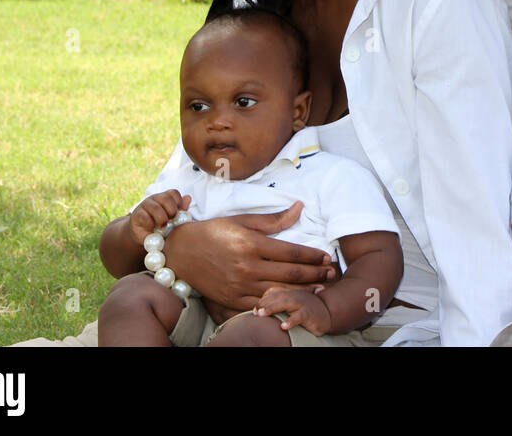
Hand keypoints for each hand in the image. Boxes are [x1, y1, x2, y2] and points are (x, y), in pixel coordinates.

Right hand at [128, 190, 191, 245]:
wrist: (143, 235)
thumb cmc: (160, 225)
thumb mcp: (172, 218)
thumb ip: (181, 210)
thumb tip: (188, 197)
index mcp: (164, 197)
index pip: (173, 193)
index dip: (178, 203)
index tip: (179, 214)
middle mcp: (154, 198)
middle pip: (166, 198)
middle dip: (171, 211)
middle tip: (171, 220)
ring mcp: (144, 205)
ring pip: (155, 208)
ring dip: (162, 219)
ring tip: (163, 227)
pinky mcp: (136, 215)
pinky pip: (145, 217)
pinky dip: (151, 225)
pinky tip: (152, 229)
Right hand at [161, 202, 339, 311]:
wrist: (179, 253)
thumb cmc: (212, 232)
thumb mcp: (241, 220)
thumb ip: (272, 219)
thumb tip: (299, 208)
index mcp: (251, 244)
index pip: (291, 252)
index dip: (312, 256)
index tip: (326, 256)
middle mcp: (247, 266)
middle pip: (290, 274)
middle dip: (315, 274)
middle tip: (331, 273)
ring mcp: (240, 286)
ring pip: (280, 291)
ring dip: (304, 291)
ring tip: (321, 288)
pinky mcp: (233, 300)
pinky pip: (262, 304)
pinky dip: (280, 303)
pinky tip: (294, 301)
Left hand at [255, 287, 332, 335]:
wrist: (328, 312)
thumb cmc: (305, 310)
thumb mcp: (292, 304)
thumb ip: (278, 303)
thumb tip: (258, 310)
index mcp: (289, 292)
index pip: (273, 292)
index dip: (262, 300)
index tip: (253, 309)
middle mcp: (295, 295)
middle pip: (277, 295)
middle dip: (264, 303)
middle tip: (254, 311)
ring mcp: (302, 303)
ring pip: (286, 303)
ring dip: (272, 308)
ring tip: (261, 314)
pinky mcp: (309, 313)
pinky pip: (299, 316)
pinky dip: (291, 321)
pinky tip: (283, 326)